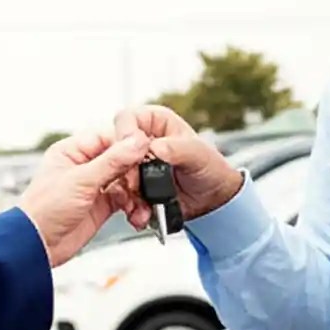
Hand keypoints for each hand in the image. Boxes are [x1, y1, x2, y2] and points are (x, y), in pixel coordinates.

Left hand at [16, 130, 150, 267]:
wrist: (37, 247)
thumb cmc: (43, 211)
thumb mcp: (80, 181)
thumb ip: (112, 161)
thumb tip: (136, 141)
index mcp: (73, 151)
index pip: (110, 138)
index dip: (130, 144)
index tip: (147, 151)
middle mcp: (85, 166)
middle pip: (123, 160)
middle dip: (136, 174)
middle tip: (141, 184)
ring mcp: (95, 186)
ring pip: (128, 181)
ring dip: (138, 194)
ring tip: (139, 204)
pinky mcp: (102, 205)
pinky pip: (127, 200)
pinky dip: (135, 207)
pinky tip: (136, 214)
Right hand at [113, 104, 242, 228]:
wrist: (214, 201)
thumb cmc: (212, 168)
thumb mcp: (199, 155)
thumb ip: (178, 148)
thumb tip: (157, 147)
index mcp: (156, 123)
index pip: (127, 118)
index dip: (124, 132)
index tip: (130, 149)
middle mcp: (142, 143)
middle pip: (115, 150)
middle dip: (123, 171)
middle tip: (135, 183)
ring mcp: (136, 166)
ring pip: (116, 176)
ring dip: (125, 193)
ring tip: (141, 202)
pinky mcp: (135, 188)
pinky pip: (122, 196)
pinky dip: (130, 206)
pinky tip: (142, 211)